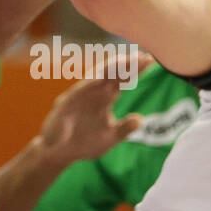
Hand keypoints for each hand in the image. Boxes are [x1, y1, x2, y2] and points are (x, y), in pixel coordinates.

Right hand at [37, 56, 151, 165]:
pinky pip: (78, 91)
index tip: (151, 61)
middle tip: (144, 56)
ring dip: (110, 69)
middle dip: (127, 65)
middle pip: (112, 74)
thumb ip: (124, 129)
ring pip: (96, 78)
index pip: (123, 80)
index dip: (136, 70)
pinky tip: (100, 77)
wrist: (59, 154)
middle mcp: (93, 93)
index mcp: (105, 98)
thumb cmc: (84, 143)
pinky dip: (88, 84)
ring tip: (125, 61)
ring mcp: (79, 97)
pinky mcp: (66, 104)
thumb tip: (140, 119)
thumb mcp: (110, 138)